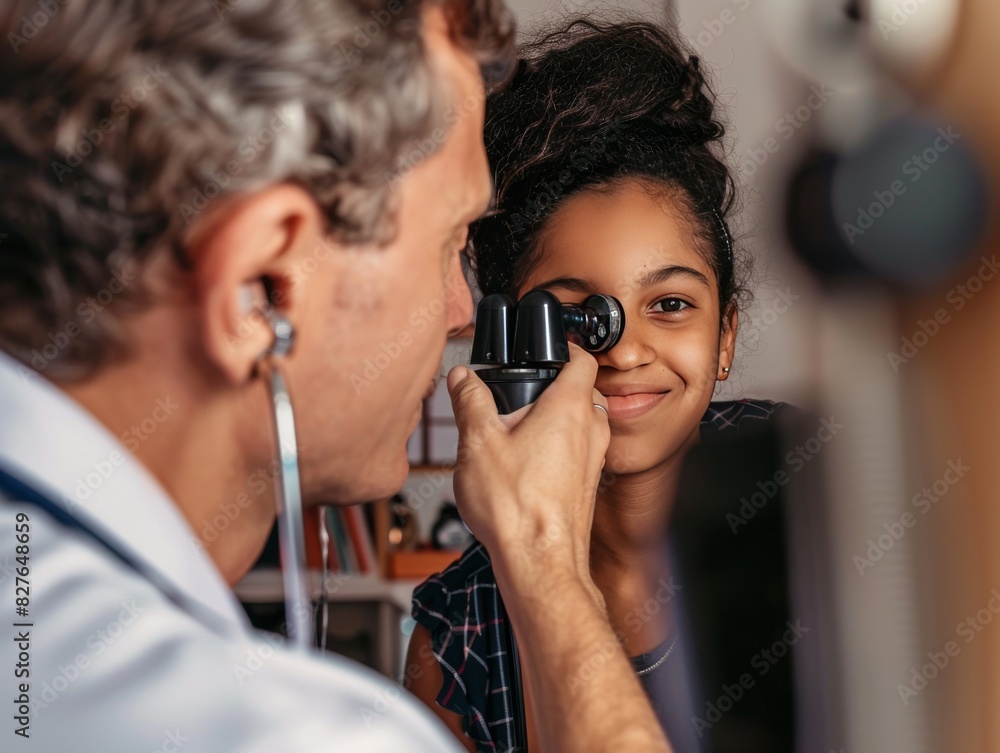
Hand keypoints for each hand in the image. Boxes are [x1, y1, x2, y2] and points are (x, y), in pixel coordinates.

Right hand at [447, 344, 609, 586]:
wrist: (538, 563)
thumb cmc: (516, 506)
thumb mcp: (477, 441)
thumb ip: (470, 401)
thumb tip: (462, 378)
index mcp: (570, 407)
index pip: (582, 358)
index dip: (566, 348)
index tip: (548, 347)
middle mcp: (591, 430)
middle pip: (583, 391)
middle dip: (556, 386)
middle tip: (524, 392)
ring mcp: (594, 461)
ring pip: (583, 424)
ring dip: (558, 421)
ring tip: (520, 431)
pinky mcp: (587, 487)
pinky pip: (579, 454)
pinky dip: (559, 450)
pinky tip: (526, 466)